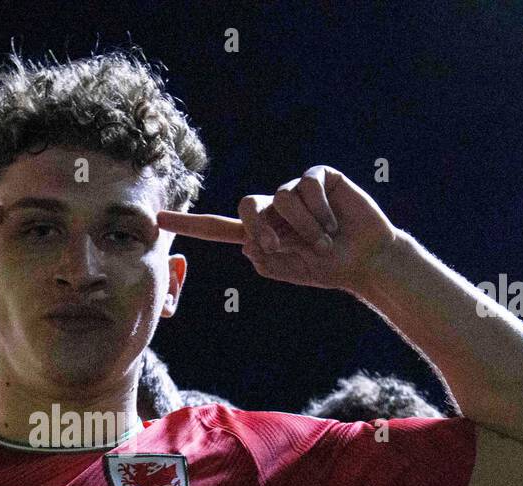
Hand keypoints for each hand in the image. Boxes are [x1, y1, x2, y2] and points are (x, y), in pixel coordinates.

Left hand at [156, 165, 396, 292]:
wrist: (365, 260)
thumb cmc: (326, 268)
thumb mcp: (287, 270)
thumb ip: (262, 257)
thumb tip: (249, 238)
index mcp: (259, 232)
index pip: (217, 227)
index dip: (189, 224)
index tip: (157, 220)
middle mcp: (272, 207)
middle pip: (247, 205)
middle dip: (265, 228)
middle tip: (286, 247)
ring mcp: (294, 189)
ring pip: (282, 200)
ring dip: (306, 229)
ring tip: (326, 240)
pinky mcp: (318, 177)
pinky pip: (307, 187)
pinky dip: (322, 212)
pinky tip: (336, 221)